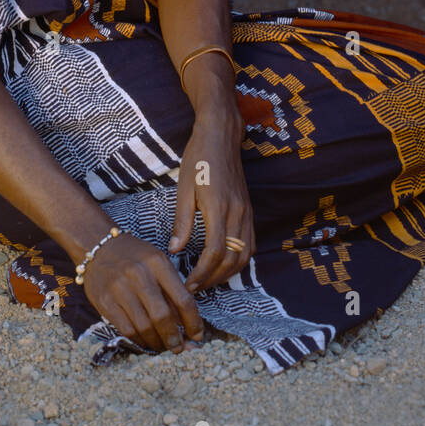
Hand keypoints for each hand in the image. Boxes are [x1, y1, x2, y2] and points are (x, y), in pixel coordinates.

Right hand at [80, 232, 204, 352]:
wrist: (98, 248)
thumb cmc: (135, 258)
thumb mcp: (158, 263)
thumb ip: (171, 290)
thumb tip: (186, 324)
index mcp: (158, 263)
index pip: (182, 299)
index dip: (193, 322)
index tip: (198, 335)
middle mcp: (139, 275)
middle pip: (162, 316)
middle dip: (174, 337)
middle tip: (179, 347)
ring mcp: (120, 289)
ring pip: (144, 327)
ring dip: (157, 342)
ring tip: (164, 346)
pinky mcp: (105, 302)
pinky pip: (127, 329)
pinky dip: (140, 341)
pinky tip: (146, 342)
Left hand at [169, 110, 254, 293]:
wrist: (221, 136)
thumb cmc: (199, 158)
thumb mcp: (183, 188)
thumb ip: (182, 221)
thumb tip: (174, 250)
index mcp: (219, 208)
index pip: (215, 252)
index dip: (202, 273)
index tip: (188, 285)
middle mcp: (238, 213)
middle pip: (233, 259)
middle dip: (214, 279)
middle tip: (195, 289)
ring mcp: (246, 212)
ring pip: (245, 255)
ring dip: (228, 273)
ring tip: (208, 281)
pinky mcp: (249, 210)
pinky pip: (250, 243)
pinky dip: (239, 260)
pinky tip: (224, 264)